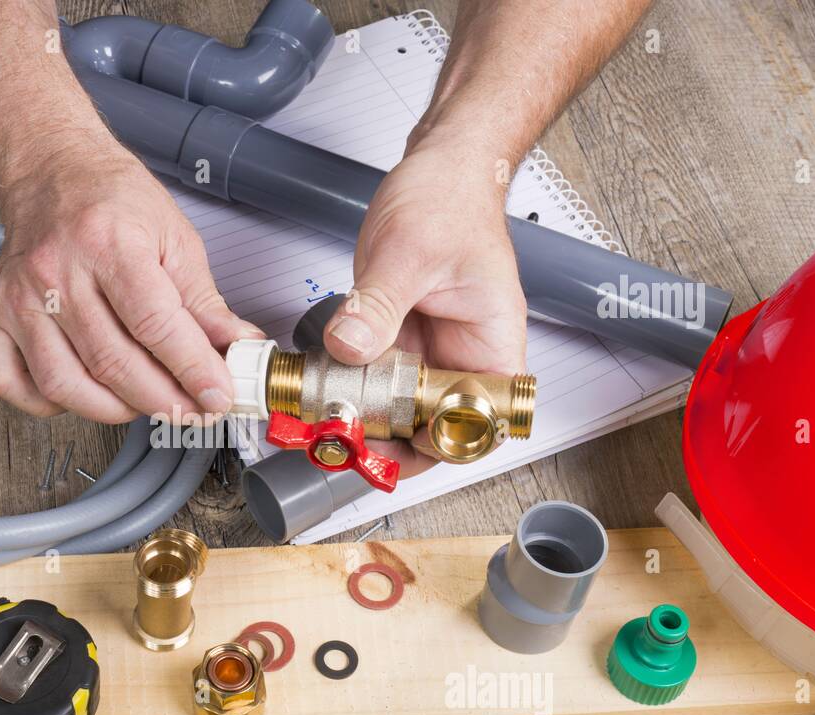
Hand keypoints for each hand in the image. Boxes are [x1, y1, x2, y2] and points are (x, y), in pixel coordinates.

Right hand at [0, 139, 262, 422]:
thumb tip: (236, 348)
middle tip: (193, 409)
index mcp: (108, 243)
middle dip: (163, 400)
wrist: (51, 171)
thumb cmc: (112, 200)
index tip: (218, 396)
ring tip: (144, 401)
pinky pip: (10, 382)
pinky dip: (47, 404)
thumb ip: (205, 300)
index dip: (193, 370)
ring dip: (113, 409)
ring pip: (64, 384)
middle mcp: (56, 273)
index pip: (156, 326)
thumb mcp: (174, 237)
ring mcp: (19, 298)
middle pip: (113, 363)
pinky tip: (83, 393)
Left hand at [323, 140, 527, 476]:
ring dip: (366, 417)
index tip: (402, 443)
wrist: (437, 171)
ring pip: (400, 408)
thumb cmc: (449, 199)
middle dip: (391, 438)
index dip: (447, 444)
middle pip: (435, 425)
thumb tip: (350, 347)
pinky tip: (322, 389)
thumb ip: (378, 304)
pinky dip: (350, 389)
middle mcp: (463, 355)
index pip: (484, 420)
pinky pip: (375, 379)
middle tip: (347, 438)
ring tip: (327, 419)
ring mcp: (429, 351)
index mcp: (492, 341)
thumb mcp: (408, 251)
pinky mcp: (398, 340)